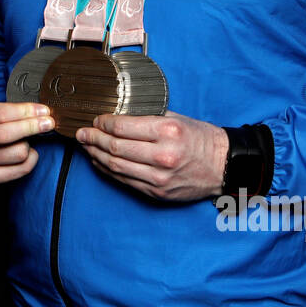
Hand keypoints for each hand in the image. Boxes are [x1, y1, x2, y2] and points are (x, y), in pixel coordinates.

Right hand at [0, 101, 54, 182]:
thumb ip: (17, 109)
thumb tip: (44, 113)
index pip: (0, 114)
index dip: (25, 112)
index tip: (44, 110)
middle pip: (5, 135)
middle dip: (31, 127)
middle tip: (48, 123)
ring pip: (18, 152)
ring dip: (28, 144)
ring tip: (26, 140)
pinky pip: (22, 168)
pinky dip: (31, 159)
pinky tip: (28, 152)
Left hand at [75, 111, 229, 201]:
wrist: (223, 166)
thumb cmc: (201, 139)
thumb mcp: (177, 118)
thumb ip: (148, 116)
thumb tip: (117, 113)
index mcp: (168, 131)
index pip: (123, 128)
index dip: (103, 123)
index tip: (95, 119)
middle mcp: (163, 155)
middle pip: (115, 147)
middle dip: (93, 139)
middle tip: (81, 133)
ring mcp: (159, 177)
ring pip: (116, 166)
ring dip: (96, 155)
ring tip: (86, 146)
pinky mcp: (157, 193)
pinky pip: (125, 180)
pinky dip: (108, 170)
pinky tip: (100, 161)